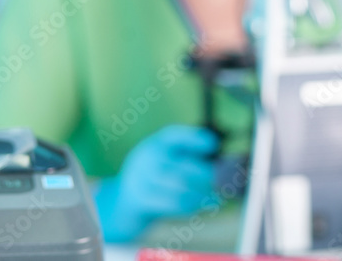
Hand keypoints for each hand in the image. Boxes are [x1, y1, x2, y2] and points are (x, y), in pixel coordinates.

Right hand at [94, 125, 217, 241]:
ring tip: (215, 196)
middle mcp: (145, 159)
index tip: (213, 144)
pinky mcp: (141, 201)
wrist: (121, 205)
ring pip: (180, 187)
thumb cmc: (154, 180)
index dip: (195, 138)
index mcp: (154, 144)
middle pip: (181, 165)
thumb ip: (186, 157)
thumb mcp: (164, 161)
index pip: (174, 135)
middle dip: (206, 174)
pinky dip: (192, 205)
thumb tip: (218, 162)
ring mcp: (140, 181)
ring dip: (202, 193)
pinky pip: (173, 203)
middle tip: (220, 180)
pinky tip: (202, 204)